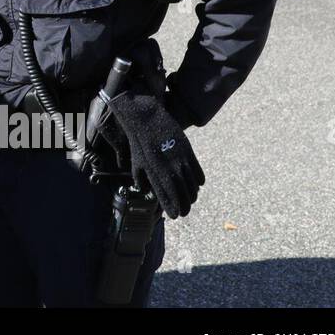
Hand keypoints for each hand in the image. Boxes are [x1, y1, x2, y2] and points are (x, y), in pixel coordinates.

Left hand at [102, 89, 204, 218]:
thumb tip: (144, 190)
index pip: (166, 197)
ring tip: (191, 200)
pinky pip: (197, 171)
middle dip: (184, 205)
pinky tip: (198, 185)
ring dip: (192, 194)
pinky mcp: (187, 151)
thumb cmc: (139, 142)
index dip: (172, 207)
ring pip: (191, 184)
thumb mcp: (136, 162)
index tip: (174, 215)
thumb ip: (141, 178)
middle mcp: (169, 169)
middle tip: (185, 212)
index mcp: (155, 173)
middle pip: (181, 194)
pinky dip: (198, 180)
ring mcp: (180, 160)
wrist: (146, 119)